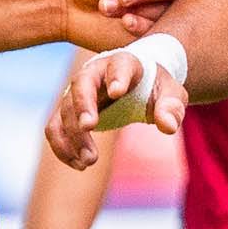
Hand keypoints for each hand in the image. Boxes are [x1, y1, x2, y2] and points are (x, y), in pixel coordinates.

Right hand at [51, 40, 184, 162]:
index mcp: (124, 63)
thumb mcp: (171, 94)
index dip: (117, 76)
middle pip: (81, 84)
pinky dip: (62, 147)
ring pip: (65, 110)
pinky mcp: (69, 112)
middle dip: (83, 105)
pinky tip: (79, 165)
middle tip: (89, 127)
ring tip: (89, 161)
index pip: (119, 65)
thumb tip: (168, 126)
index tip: (117, 92)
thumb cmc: (156, 88)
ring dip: (73, 136)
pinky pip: (55, 127)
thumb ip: (171, 107)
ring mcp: (78, 92)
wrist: (139, 86)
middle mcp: (95, 73)